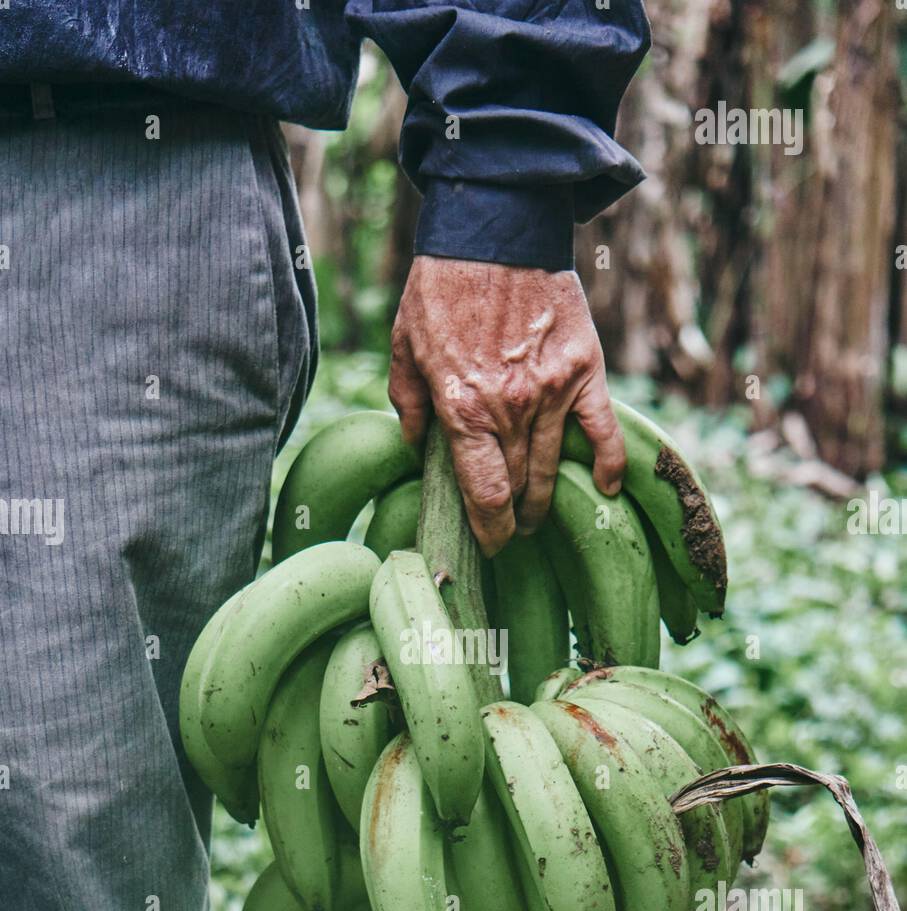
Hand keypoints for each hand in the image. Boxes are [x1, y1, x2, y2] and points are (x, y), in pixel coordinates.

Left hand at [389, 256, 624, 554]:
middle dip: (515, 520)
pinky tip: (606, 489)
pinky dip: (608, 464)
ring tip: (538, 516)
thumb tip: (416, 446)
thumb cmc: (440, 287)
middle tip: (511, 532)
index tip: (489, 545)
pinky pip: (602, 430)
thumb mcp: (403, 346)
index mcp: (464, 409)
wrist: (495, 229)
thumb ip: (407, 402)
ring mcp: (552, 393)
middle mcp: (512, 410)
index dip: (489, 530)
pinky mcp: (584, 371)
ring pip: (555, 468)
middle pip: (520, 489)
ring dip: (547, 500)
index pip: (485, 495)